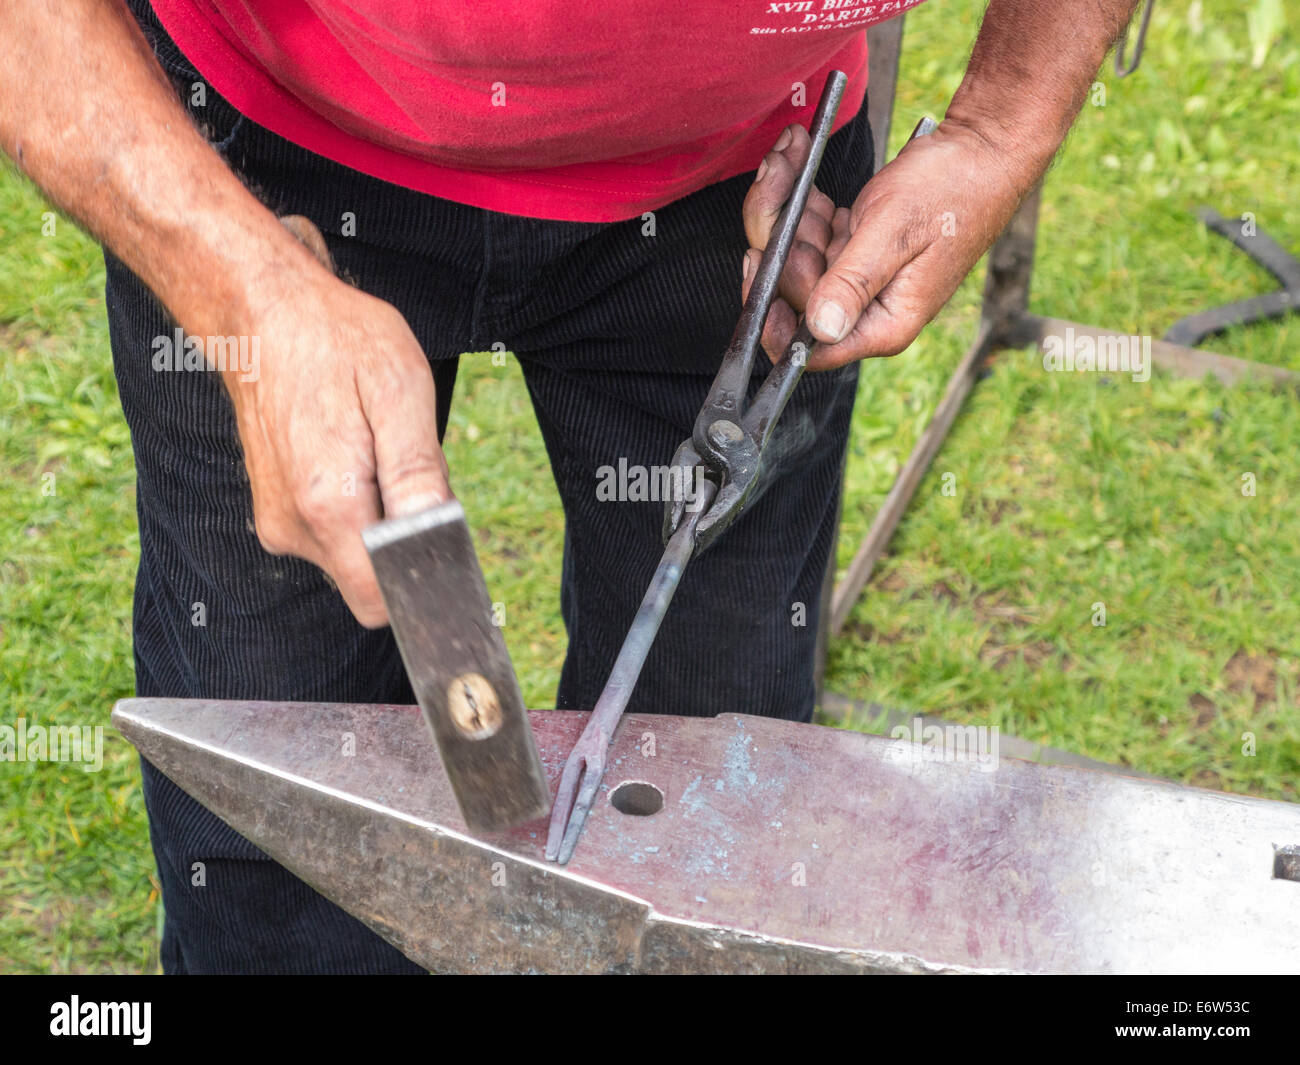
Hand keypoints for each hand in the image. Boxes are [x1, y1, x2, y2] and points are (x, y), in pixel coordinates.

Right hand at [228, 266, 449, 627]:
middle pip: (372, 578)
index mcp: (329, 507)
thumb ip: (418, 475)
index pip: (381, 599)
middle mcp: (294, 529)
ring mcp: (279, 523)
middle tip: (405, 467)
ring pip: (354, 556)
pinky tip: (351, 455)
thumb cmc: (336, 342)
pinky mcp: (276, 513)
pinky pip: (333, 535)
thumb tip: (439, 539)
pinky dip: (355, 509)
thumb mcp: (400, 392)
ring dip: (379, 520)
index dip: (420, 579)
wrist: (262, 315)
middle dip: (403, 539)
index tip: (438, 536)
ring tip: (373, 451)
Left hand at [741, 117, 1035, 368]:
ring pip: (791, 257)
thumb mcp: (895, 231)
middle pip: (791, 294)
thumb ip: (854, 281)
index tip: (756, 262)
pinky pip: (806, 235)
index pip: (809, 348)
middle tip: (777, 175)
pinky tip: (801, 162)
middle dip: (775, 232)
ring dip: (782, 205)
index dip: (771, 315)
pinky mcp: (849, 253)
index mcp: (881, 324)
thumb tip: (822, 329)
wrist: (981, 150)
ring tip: (789, 155)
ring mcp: (854, 282)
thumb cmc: (952, 189)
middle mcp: (863, 312)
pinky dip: (798, 200)